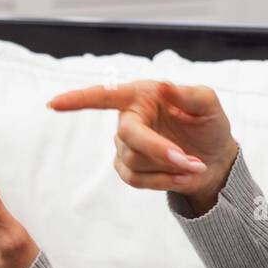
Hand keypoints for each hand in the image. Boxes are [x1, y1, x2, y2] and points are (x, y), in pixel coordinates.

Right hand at [49, 80, 237, 214]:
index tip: (54, 104)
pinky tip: (183, 176)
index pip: (105, 95)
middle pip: (128, 136)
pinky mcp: (129, 169)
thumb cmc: (209, 125)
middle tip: (190, 161)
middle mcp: (129, 118)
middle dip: (159, 150)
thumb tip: (163, 86)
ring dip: (168, 167)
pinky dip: (164, 180)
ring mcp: (126, 145)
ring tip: (194, 166)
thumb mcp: (208, 105)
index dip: (79, 99)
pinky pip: (137, 179)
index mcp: (142, 95)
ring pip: (134, 161)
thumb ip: (188, 94)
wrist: (214, 158)